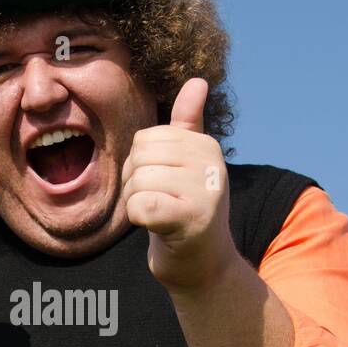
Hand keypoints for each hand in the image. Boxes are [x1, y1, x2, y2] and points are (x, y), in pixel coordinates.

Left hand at [121, 78, 238, 293]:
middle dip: (136, 184)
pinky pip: (139, 206)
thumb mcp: (189, 164)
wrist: (204, 266)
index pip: (145, 139)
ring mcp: (205, 191)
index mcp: (205, 145)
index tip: (163, 186)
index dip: (141, 165)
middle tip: (158, 204)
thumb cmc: (187, 211)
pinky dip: (140, 222)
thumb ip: (189, 123)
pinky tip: (160, 228)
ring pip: (138, 182)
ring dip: (138, 204)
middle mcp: (211, 163)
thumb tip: (198, 80)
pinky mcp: (192, 219)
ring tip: (161, 216)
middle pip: (139, 157)